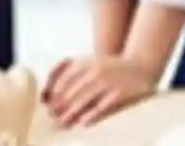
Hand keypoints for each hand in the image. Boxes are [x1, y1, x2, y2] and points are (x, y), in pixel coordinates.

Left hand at [42, 55, 156, 127]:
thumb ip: (66, 73)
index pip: (62, 81)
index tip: (48, 107)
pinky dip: (92, 114)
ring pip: (84, 99)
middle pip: (71, 92)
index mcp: (85, 62)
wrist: (140, 66)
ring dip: (71, 113)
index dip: (54, 96)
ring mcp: (108, 80)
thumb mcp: (88, 63)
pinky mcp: (120, 92)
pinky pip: (103, 105)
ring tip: (64, 123)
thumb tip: (44, 95)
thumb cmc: (109, 69)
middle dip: (60, 107)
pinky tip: (84, 122)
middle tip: (54, 118)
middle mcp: (96, 70)